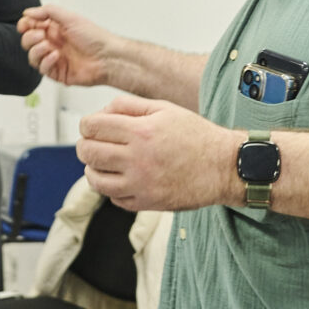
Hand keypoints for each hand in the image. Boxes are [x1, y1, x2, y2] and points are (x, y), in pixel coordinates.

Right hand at [18, 5, 115, 85]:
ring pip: (32, 57)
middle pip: (28, 42)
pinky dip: (46, 62)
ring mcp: (54, 59)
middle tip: (41, 36)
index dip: (25, 25)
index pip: (31, 27)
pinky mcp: (57, 73)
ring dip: (36, 50)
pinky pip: (43, 69)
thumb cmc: (94, 37)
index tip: (25, 25)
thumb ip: (47, 12)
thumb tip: (27, 12)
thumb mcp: (70, 17)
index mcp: (55, 29)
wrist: (107, 57)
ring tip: (48, 47)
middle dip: (30, 38)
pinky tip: (56, 56)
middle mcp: (53, 43)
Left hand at [77, 96, 237, 211]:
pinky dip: (112, 188)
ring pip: (94, 180)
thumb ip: (129, 105)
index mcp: (140, 132)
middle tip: (93, 143)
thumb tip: (101, 113)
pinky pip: (113, 198)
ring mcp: (140, 185)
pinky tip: (123, 178)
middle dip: (85, 145)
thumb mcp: (164, 108)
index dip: (87, 124)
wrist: (223, 167)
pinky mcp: (145, 203)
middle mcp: (137, 160)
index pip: (91, 127)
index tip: (92, 126)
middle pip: (88, 153)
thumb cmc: (196, 136)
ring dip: (94, 169)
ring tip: (105, 162)